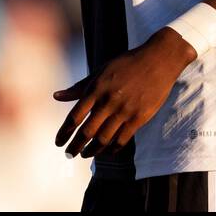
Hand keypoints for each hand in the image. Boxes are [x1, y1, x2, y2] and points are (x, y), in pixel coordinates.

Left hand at [53, 28, 197, 158]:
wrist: (158, 60)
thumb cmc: (127, 64)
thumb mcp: (101, 71)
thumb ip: (79, 87)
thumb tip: (56, 96)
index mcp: (97, 89)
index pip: (75, 117)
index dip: (64, 133)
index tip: (58, 142)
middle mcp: (108, 101)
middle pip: (86, 132)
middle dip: (75, 146)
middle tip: (69, 154)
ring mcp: (124, 110)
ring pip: (103, 139)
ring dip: (92, 151)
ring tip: (86, 154)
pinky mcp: (139, 117)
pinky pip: (122, 139)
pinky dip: (112, 148)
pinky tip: (107, 151)